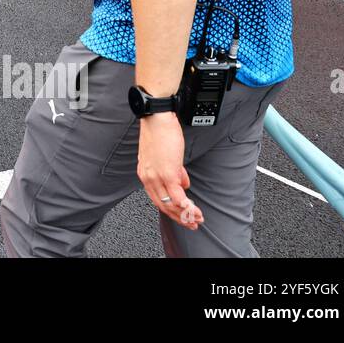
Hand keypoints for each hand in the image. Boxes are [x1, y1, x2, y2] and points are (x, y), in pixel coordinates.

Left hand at [137, 113, 203, 229]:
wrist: (156, 119)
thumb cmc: (160, 133)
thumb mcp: (164, 156)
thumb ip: (173, 171)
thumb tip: (183, 184)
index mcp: (145, 174)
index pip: (157, 199)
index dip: (171, 211)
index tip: (183, 217)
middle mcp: (148, 178)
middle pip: (163, 206)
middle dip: (179, 218)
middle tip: (192, 224)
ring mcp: (157, 177)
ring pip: (171, 204)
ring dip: (186, 214)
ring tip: (198, 218)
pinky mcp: (168, 173)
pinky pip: (178, 196)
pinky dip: (188, 206)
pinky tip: (195, 211)